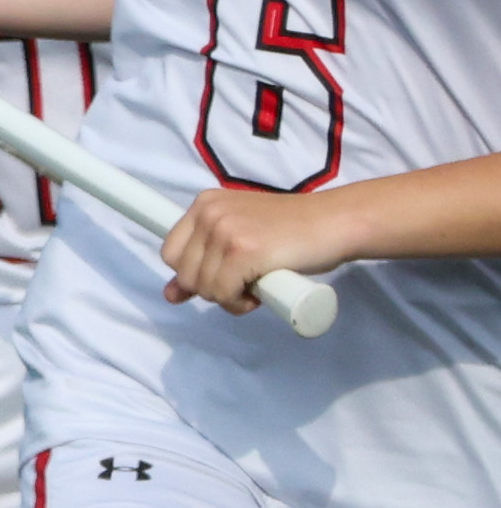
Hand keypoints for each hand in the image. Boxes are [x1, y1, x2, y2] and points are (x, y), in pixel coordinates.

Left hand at [160, 185, 352, 315]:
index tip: (217, 278)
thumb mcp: (241, 239)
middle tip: (244, 282)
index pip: (170, 252)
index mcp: (205, 204)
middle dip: (211, 287)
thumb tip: (170, 295)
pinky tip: (260, 293)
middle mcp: (209, 212)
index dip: (191, 273)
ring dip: (228, 297)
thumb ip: (205, 262)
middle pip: (183, 273)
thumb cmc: (293, 232)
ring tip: (256, 284)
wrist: (337, 222)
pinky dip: (239, 303)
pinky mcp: (242, 251)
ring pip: (202, 287)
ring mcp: (224, 230)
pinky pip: (222, 294)